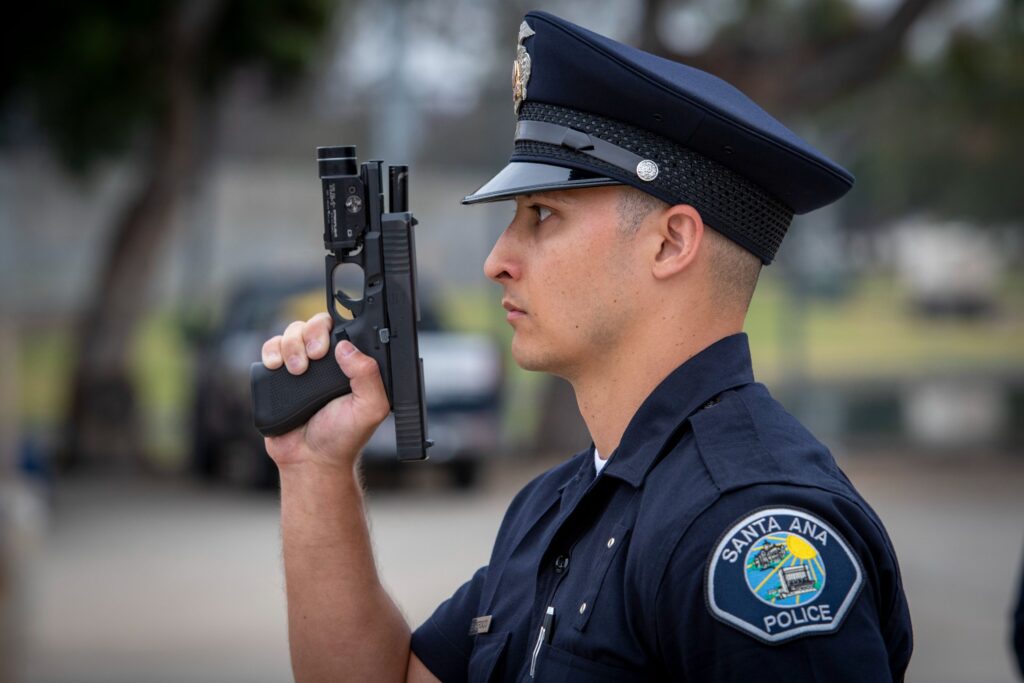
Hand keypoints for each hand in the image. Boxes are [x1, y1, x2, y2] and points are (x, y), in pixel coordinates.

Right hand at [260, 312, 389, 470]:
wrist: (309, 460)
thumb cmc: (342, 437)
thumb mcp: (369, 409)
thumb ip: (368, 377)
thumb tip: (347, 347)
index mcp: (352, 364)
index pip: (345, 330)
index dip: (337, 330)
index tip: (330, 347)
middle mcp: (327, 361)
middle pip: (315, 324)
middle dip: (311, 334)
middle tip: (314, 356)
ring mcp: (302, 365)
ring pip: (292, 331)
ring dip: (291, 345)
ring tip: (296, 370)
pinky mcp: (279, 374)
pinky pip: (270, 347)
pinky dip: (271, 350)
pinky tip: (276, 366)